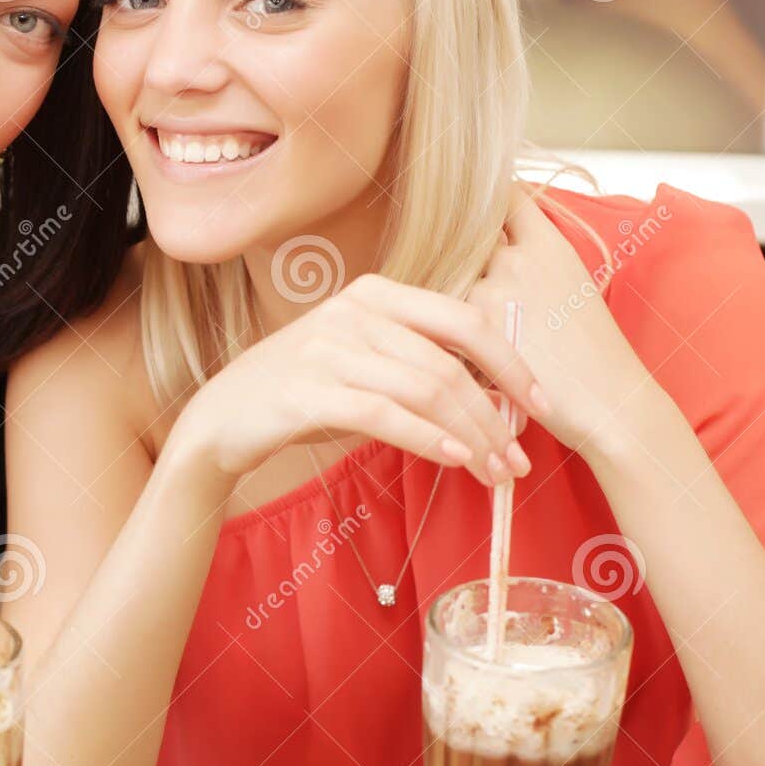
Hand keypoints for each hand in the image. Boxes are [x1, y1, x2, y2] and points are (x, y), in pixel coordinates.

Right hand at [169, 274, 547, 489]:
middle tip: (518, 459)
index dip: (511, 362)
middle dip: (494, 415)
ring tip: (493, 471)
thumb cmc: (303, 396)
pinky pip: (385, 415)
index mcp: (374, 293)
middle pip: (448, 363)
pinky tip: (454, 460)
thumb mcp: (363, 365)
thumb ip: (416, 364)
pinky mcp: (308, 390)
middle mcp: (352, 311)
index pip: (463, 319)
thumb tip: (494, 398)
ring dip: (469, 436)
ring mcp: (328, 347)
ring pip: (425, 390)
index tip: (541, 404)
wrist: (222, 420)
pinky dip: (427, 439)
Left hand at [468, 184, 654, 459]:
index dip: (486, 201)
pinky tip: (472, 363)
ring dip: (451, 305)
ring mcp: (493, 291)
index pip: (504, 196)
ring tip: (467, 336)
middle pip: (464, 241)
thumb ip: (532, 260)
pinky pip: (445, 324)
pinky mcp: (475, 332)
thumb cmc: (593, 355)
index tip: (474, 214)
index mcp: (548, 244)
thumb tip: (490, 249)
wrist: (610, 404)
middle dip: (461, 263)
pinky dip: (452, 341)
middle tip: (471, 295)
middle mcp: (519, 258)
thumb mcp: (572, 287)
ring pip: (449, 284)